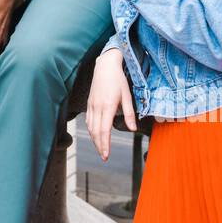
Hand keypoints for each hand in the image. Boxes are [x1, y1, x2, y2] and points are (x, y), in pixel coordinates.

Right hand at [85, 47, 136, 161]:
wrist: (105, 66)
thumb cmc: (118, 79)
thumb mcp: (127, 95)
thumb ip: (129, 113)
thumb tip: (133, 129)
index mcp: (108, 106)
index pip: (104, 130)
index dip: (105, 144)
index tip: (106, 155)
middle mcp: (97, 107)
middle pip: (95, 132)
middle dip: (99, 146)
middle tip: (104, 157)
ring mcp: (91, 105)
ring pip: (90, 127)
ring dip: (94, 140)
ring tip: (100, 149)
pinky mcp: (89, 103)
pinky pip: (88, 121)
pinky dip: (91, 131)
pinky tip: (95, 135)